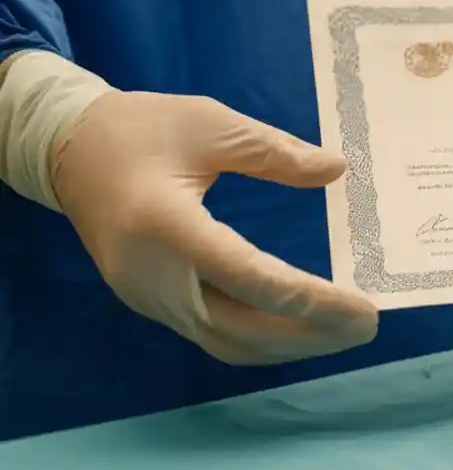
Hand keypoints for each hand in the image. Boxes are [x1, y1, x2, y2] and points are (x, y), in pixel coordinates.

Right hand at [51, 90, 377, 364]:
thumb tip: (337, 171)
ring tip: (344, 334)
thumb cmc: (140, 129)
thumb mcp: (210, 123)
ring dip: (290, 346)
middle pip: (242, 328)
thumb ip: (274, 151)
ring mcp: (149, 297)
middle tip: (367, 326)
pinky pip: (214, 335)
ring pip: (228, 343)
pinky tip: (301, 330)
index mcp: (165, 224)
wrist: (68, 150)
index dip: (309, 300)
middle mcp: (153, 275)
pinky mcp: (152, 304)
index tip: (362, 307)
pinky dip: (262, 340)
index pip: (247, 276)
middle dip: (311, 334)